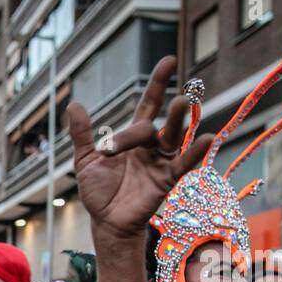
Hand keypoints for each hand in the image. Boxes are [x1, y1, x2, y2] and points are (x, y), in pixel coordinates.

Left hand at [68, 56, 214, 240]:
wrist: (105, 221)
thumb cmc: (98, 190)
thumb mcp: (85, 160)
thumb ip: (82, 134)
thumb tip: (74, 105)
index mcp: (132, 137)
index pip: (149, 104)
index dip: (158, 83)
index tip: (170, 61)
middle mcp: (150, 146)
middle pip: (157, 123)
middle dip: (161, 111)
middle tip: (171, 98)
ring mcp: (160, 162)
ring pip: (173, 137)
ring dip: (178, 121)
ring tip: (183, 102)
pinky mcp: (166, 179)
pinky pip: (183, 163)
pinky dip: (195, 152)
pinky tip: (207, 139)